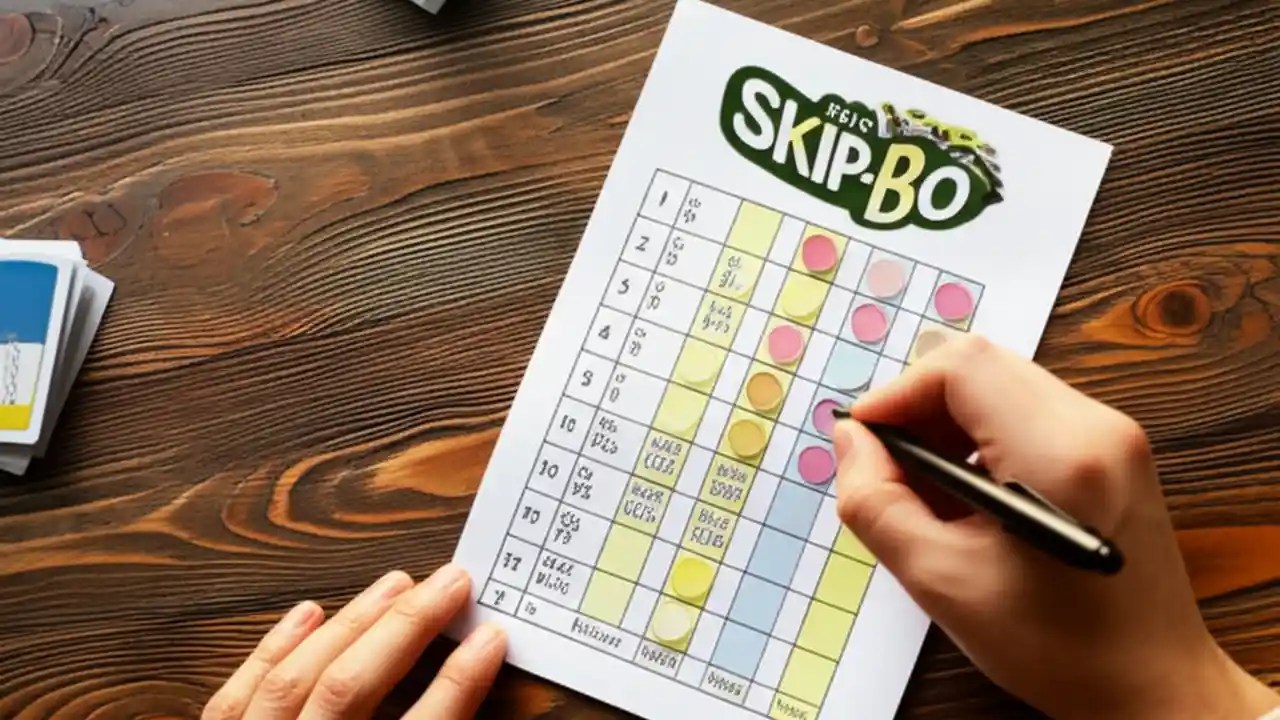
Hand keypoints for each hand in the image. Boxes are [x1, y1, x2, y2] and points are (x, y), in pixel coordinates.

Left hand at [203, 564, 505, 719]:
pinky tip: (306, 613)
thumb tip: (466, 683)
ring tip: (397, 584)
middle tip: (453, 582)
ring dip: (350, 625)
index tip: (492, 636)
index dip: (460, 682)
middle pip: (351, 690)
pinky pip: (234, 698)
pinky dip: (271, 651)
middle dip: (407, 629)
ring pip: (294, 682)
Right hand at [834, 336, 1276, 719]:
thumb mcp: (942, 582)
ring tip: (929, 493)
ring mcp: (1113, 435)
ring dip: (949, 425)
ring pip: (1002, 386)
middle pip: (982, 367)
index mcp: (1060, 455)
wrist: (1153, 686)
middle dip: (920, 408)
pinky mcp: (1114, 451)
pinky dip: (983, 439)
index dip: (897, 393)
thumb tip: (853, 441)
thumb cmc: (1059, 648)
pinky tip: (969, 499)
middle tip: (891, 468)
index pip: (961, 367)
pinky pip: (1029, 413)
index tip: (865, 441)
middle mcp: (1097, 427)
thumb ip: (877, 503)